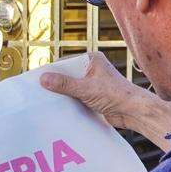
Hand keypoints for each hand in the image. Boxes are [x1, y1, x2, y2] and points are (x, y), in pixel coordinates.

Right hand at [40, 51, 170, 146]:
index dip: (52, 71)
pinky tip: (59, 109)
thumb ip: (65, 84)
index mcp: (92, 60)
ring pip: (71, 87)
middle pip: (67, 75)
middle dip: (56, 84)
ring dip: (62, 95)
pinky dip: (69, 102)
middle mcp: (92, 69)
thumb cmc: (115, 95)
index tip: (37, 79)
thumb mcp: (86, 88)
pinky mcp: (93, 97)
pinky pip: (76, 98)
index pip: (66, 63)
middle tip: (38, 92)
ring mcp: (93, 83)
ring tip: (46, 102)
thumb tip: (43, 79)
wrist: (134, 112)